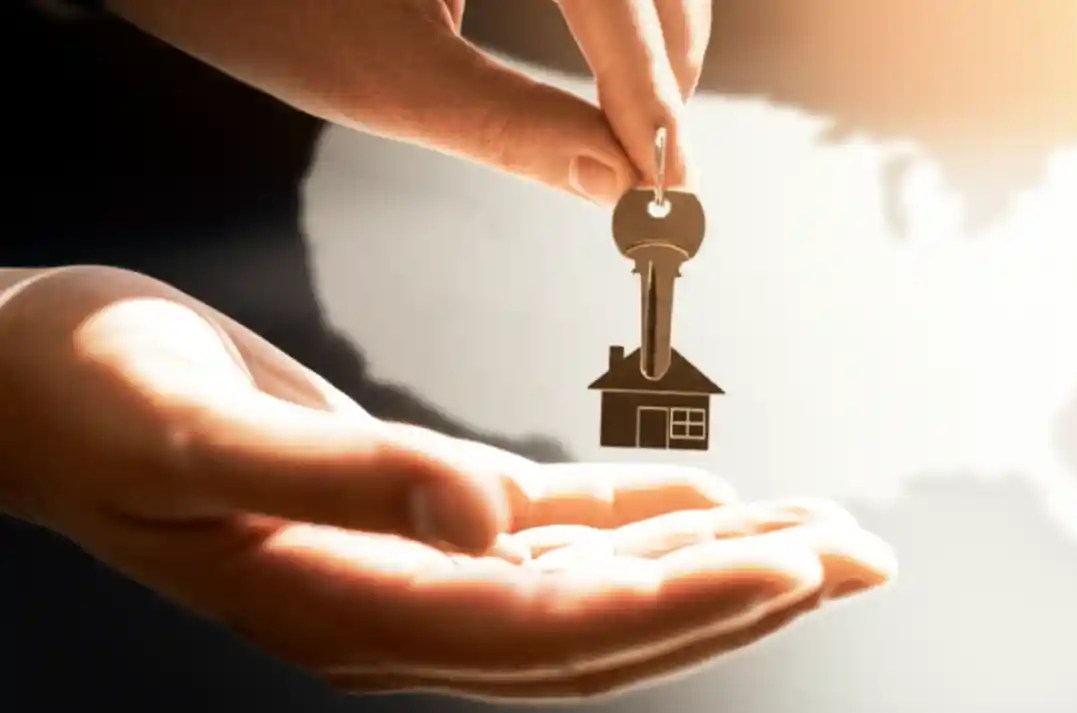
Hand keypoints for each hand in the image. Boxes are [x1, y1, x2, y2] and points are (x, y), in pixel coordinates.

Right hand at [0, 266, 895, 699]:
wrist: (31, 385)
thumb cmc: (90, 400)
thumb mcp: (196, 435)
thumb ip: (345, 483)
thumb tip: (483, 524)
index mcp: (352, 610)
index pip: (556, 626)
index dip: (684, 598)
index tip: (799, 563)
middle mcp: (399, 609)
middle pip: (605, 622)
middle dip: (739, 591)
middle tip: (861, 556)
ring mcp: (410, 568)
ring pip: (594, 580)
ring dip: (709, 555)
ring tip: (819, 529)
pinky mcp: (413, 515)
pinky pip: (551, 529)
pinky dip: (636, 514)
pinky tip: (704, 495)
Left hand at [104, 0, 711, 204]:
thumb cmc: (263, 2)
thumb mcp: (387, 75)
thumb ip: (510, 128)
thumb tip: (611, 181)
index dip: (644, 80)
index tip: (660, 172)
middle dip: (665, 57)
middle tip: (661, 157)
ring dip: (660, 28)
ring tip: (645, 119)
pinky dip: (631, 3)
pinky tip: (623, 56)